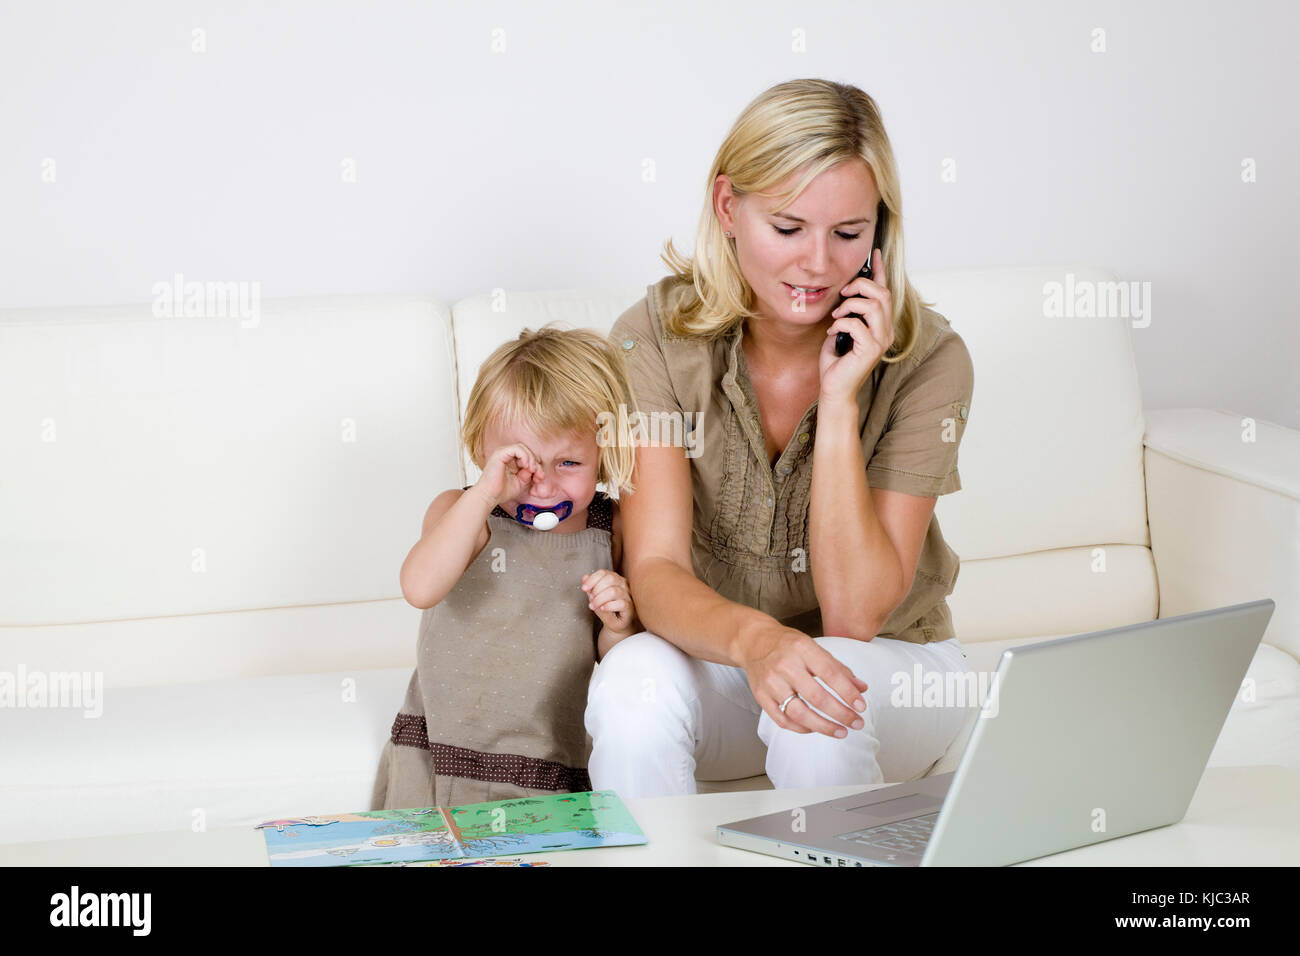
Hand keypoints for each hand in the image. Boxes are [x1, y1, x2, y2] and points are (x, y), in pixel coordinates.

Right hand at [474, 442, 541, 507]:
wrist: (489, 496)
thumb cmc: (501, 491)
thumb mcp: (521, 482)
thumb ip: (529, 474)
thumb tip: (536, 468)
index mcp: (510, 461)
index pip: (527, 456)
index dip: (536, 466)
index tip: (540, 477)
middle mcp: (505, 455)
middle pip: (526, 451)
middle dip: (535, 462)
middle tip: (538, 474)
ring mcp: (502, 453)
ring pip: (522, 448)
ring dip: (531, 459)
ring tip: (532, 470)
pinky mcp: (500, 454)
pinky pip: (517, 449)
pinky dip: (524, 456)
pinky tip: (526, 466)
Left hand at [581, 569, 635, 632]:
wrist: (615, 624)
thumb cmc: (607, 609)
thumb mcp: (595, 598)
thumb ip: (591, 588)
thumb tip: (585, 577)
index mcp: (614, 579)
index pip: (604, 573)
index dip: (592, 579)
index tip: (584, 588)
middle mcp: (623, 584)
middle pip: (610, 579)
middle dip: (596, 589)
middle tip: (590, 599)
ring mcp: (628, 595)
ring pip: (614, 591)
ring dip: (599, 599)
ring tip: (593, 606)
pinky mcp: (630, 607)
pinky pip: (620, 603)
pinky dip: (609, 606)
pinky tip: (603, 608)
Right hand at [740, 622, 868, 736]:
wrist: (753, 641)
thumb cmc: (787, 644)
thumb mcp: (813, 647)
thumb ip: (838, 668)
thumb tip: (861, 689)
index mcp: (802, 648)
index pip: (830, 673)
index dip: (848, 693)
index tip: (861, 706)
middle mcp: (785, 665)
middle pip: (816, 697)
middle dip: (841, 714)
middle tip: (856, 723)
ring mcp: (771, 682)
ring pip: (799, 713)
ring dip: (823, 726)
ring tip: (841, 732)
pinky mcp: (761, 696)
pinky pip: (783, 720)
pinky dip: (801, 728)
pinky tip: (815, 728)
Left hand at [818, 248, 893, 405]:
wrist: (834, 390)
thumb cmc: (836, 363)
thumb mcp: (841, 331)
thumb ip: (848, 313)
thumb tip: (845, 293)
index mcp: (881, 325)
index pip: (885, 292)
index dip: (880, 271)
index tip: (875, 253)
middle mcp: (886, 332)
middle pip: (882, 294)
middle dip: (860, 286)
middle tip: (843, 293)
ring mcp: (881, 341)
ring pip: (873, 305)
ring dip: (849, 305)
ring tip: (836, 316)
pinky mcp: (871, 350)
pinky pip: (856, 324)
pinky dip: (840, 324)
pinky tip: (832, 333)